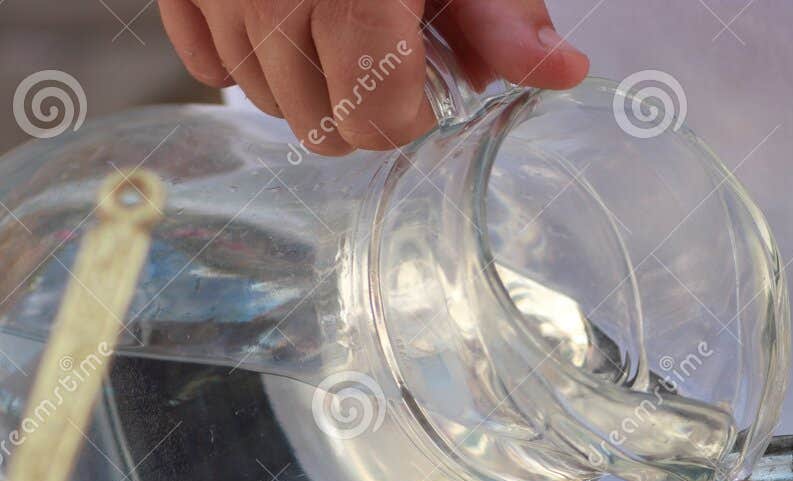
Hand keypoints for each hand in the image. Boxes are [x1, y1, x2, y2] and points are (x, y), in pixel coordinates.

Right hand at [158, 0, 588, 154]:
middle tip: (388, 55)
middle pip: (318, 126)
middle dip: (361, 109)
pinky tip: (285, 24)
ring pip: (262, 100)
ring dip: (306, 85)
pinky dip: (243, 57)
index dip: (412, 117)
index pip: (376, 124)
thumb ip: (502, 18)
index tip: (428, 82)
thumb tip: (561, 71)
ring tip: (339, 29)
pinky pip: (206, 62)